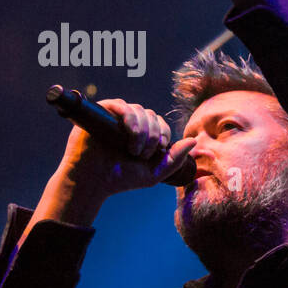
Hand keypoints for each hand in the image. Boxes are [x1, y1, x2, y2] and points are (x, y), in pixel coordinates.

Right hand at [60, 99, 194, 195]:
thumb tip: (193, 141)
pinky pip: (121, 105)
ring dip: (143, 130)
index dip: (164, 132)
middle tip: (143, 154)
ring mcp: (114, 117)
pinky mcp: (100, 113)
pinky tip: (130, 135)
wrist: (93, 182)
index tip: (161, 148)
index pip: (159, 122)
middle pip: (151, 115)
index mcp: (141, 134)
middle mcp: (128, 123)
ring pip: (138, 110)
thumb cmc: (122, 178)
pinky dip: (131, 119)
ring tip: (134, 150)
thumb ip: (175, 158)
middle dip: (154, 135)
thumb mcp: (154, 172)